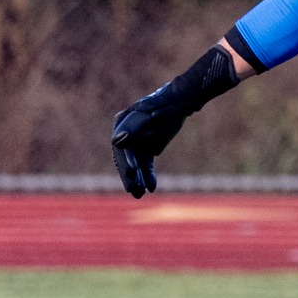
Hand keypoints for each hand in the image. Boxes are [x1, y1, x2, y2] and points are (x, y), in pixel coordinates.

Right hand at [111, 45, 240, 196]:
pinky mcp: (148, 149)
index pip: (120, 147)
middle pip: (126, 159)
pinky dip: (148, 177)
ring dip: (138, 180)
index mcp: (121, 124)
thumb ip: (133, 127)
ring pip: (136, 166)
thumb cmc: (164, 105)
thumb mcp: (149, 115)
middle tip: (134, 190)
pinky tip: (152, 188)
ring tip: (140, 194)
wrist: (180, 103)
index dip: (125, 161)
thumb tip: (117, 140)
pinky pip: (146, 166)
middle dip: (130, 176)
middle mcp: (126, 135)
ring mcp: (137, 142)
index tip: (133, 172)